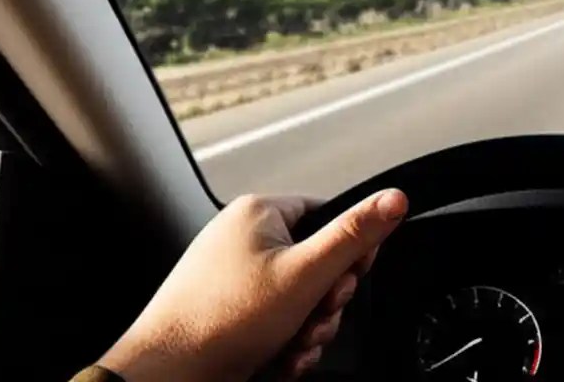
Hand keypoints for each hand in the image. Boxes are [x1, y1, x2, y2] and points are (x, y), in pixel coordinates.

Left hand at [98, 189, 407, 381]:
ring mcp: (233, 276)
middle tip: (315, 316)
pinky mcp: (228, 310)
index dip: (348, 252)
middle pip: (318, 263)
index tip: (348, 277)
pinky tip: (280, 357)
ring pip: (300, 297)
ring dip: (309, 327)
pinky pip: (276, 319)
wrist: (170, 374)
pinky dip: (286, 341)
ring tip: (293, 344)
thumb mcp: (306, 274)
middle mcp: (243, 239)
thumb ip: (354, 235)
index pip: (329, 215)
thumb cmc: (222, 320)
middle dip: (326, 301)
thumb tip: (393, 199)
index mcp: (259, 212)